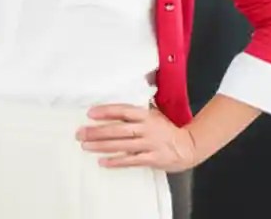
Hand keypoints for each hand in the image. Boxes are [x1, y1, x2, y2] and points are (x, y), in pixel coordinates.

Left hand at [77, 103, 198, 172]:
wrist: (189, 146)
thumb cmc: (166, 129)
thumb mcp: (153, 115)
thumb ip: (135, 113)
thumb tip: (110, 108)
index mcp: (146, 115)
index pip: (123, 110)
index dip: (106, 111)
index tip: (90, 113)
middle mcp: (147, 128)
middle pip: (118, 129)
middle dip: (97, 131)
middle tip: (80, 133)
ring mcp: (150, 144)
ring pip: (122, 145)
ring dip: (102, 146)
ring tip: (85, 146)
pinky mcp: (152, 159)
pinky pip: (131, 160)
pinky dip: (116, 161)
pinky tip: (102, 162)